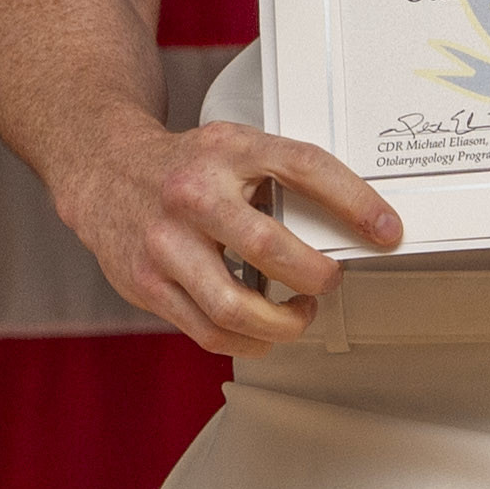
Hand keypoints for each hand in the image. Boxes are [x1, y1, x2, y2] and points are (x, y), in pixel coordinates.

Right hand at [46, 118, 403, 355]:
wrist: (102, 168)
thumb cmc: (181, 165)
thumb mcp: (232, 148)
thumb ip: (278, 178)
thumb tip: (348, 222)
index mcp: (226, 151)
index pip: (303, 167)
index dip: (354, 201)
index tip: (387, 230)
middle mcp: (192, 194)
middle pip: (270, 247)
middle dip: (316, 276)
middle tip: (329, 279)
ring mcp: (165, 243)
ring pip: (235, 306)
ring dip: (284, 323)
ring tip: (299, 313)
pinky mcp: (146, 283)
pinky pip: (208, 331)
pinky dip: (248, 340)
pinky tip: (262, 329)